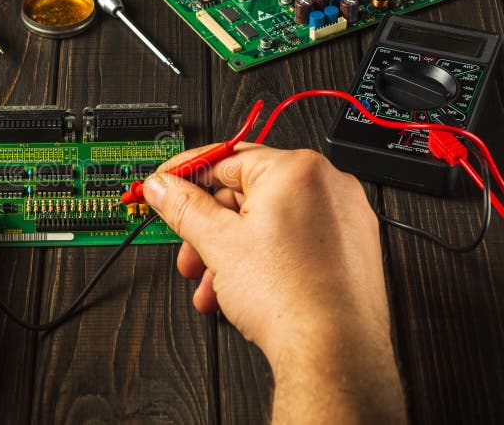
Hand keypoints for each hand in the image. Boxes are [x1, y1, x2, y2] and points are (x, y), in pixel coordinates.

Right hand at [142, 143, 404, 421]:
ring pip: (268, 223)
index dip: (188, 175)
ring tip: (212, 283)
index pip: (227, 158)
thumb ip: (184, 207)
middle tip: (189, 248)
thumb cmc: (291, 298)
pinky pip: (293, 242)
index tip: (168, 186)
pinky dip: (263, 260)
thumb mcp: (218, 243)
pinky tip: (240, 289)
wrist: (333, 354)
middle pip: (247, 194)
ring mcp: (343, 219)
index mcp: (297, 170)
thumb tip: (163, 187)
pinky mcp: (348, 250)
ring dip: (231, 252)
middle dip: (210, 228)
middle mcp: (327, 186)